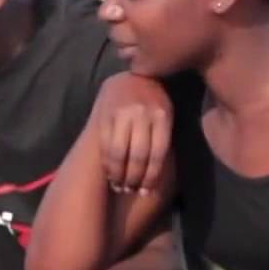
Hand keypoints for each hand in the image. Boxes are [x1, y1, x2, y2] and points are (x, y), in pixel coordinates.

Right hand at [94, 73, 172, 193]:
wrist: (127, 78)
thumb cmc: (151, 101)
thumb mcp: (164, 112)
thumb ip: (162, 135)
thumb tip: (159, 171)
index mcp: (162, 115)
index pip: (158, 153)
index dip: (152, 176)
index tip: (146, 191)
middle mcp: (142, 114)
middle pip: (138, 155)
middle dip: (134, 178)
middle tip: (131, 191)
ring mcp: (121, 113)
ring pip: (119, 152)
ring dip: (118, 174)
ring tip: (119, 186)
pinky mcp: (104, 115)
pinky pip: (105, 144)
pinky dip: (107, 163)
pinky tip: (109, 173)